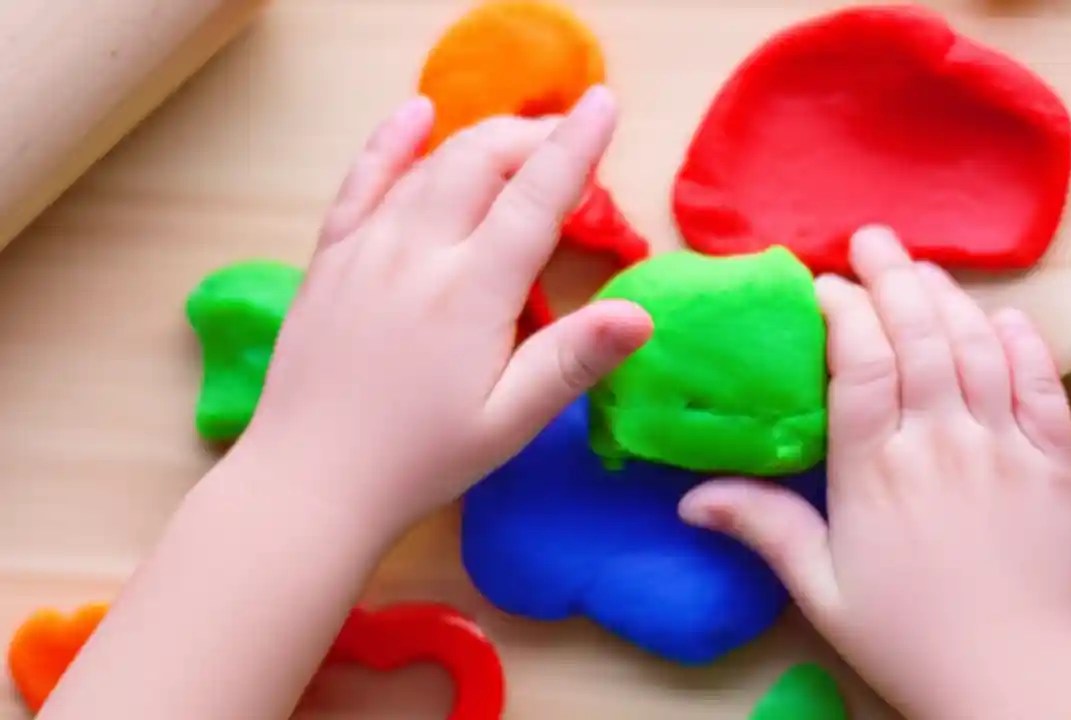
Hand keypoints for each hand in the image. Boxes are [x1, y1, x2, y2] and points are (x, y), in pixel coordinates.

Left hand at [237, 89, 651, 537]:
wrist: (309, 481)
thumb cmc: (421, 460)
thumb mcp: (509, 423)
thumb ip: (571, 361)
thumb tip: (641, 314)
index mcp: (470, 292)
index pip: (535, 196)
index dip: (576, 146)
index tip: (606, 102)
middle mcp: (417, 252)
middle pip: (481, 161)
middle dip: (531, 136)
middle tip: (569, 138)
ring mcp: (366, 248)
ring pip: (431, 165)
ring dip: (482, 141)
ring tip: (520, 139)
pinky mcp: (330, 258)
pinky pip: (362, 180)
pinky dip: (393, 141)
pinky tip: (416, 113)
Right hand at [681, 227, 1070, 718]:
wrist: (1016, 681)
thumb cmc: (907, 639)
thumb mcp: (821, 590)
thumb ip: (764, 528)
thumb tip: (690, 496)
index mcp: (876, 471)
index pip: (859, 364)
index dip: (842, 312)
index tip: (824, 284)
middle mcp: (941, 443)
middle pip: (918, 335)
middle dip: (892, 276)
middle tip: (871, 238)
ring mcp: (1004, 448)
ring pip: (975, 347)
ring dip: (948, 297)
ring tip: (922, 268)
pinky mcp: (1055, 463)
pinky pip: (1042, 386)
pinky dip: (1023, 344)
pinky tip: (1003, 318)